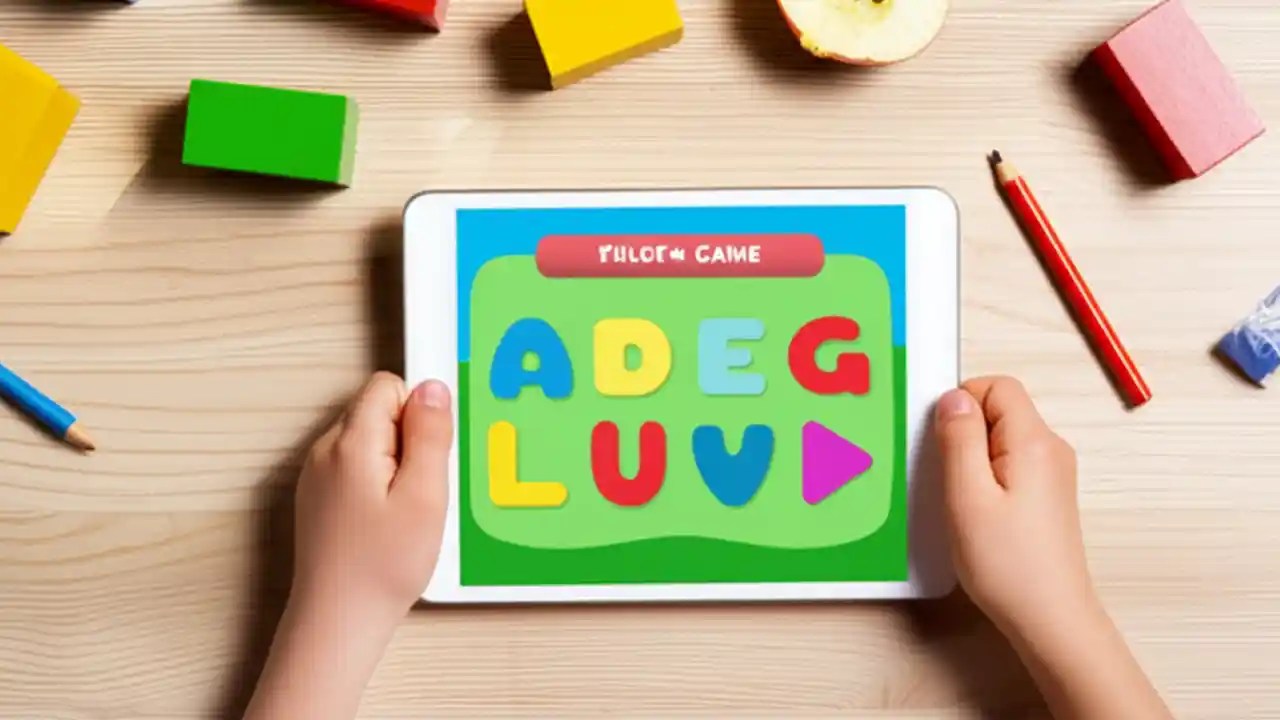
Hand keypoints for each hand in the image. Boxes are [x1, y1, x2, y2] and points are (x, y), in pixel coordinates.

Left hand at [244, 373, 454, 719]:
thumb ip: (430, 435)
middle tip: (421, 490)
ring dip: (396, 465)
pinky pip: (357, 469)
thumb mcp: (425, 496)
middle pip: (378, 413)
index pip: (387, 386)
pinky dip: (379, 486)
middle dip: (409, 441)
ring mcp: (317, 476)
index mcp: (350, 442)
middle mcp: (325, 451)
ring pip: (369, 442)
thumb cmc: (382, 566)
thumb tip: (433, 387)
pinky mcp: (319, 499)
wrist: (338, 621)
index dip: (419, 412)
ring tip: (404, 512)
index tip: (431, 453)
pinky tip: (388, 523)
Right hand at [933, 376, 1097, 639]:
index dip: (961, 401)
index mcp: (1034, 442)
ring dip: (972, 458)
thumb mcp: (967, 496)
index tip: (939, 439)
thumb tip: (952, 397)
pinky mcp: (1046, 495)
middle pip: (1000, 409)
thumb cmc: (1008, 566)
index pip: (998, 385)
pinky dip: (985, 477)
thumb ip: (958, 439)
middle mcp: (1051, 450)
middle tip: (946, 475)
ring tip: (960, 499)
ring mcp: (1052, 473)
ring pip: (1002, 438)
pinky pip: (1009, 463)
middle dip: (963, 431)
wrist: (1050, 619)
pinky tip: (975, 512)